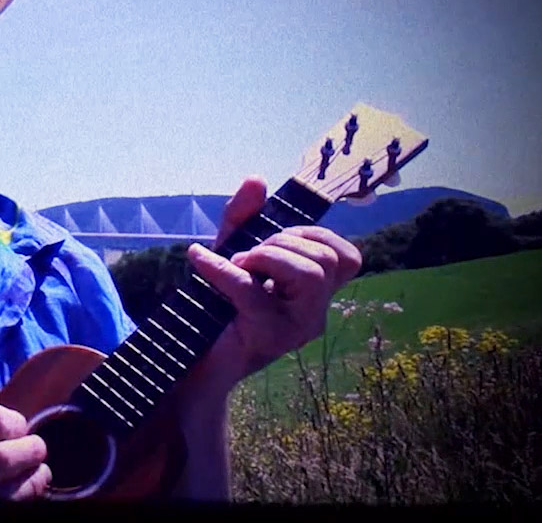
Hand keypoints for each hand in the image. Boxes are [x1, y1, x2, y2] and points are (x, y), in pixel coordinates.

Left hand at [183, 176, 362, 392]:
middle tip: (249, 254)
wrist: (192, 362)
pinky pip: (252, 291)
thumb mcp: (230, 253)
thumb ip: (242, 217)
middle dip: (284, 242)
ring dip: (268, 255)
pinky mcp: (267, 337)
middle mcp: (313, 314)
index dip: (318, 235)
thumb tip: (256, 180)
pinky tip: (199, 258)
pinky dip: (222, 268)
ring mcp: (296, 329)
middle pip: (329, 261)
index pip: (348, 258)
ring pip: (312, 274)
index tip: (278, 237)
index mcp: (315, 295)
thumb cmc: (216, 307)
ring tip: (238, 262)